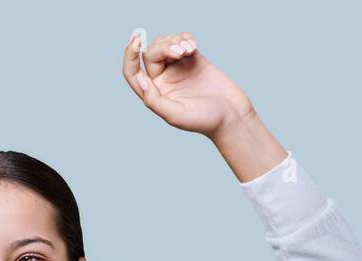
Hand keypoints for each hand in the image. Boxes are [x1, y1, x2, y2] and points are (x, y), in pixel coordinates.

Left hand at [122, 30, 255, 140]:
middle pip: (152, 53)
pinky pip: (183, 40)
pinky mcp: (194, 59)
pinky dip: (186, 38)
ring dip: (175, 40)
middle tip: (181, 52)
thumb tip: (140, 79)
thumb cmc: (204, 120)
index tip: (135, 42)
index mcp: (155, 94)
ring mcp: (178, 69)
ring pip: (166, 43)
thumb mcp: (175, 115)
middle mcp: (163, 80)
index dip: (130, 56)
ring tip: (189, 50)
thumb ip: (154, 100)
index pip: (133, 72)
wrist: (232, 115)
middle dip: (164, 47)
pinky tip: (193, 47)